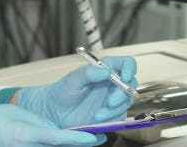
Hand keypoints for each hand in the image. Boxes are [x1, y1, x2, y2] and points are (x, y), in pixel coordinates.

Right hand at [0, 104, 103, 146]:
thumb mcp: (18, 114)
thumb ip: (41, 123)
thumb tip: (61, 132)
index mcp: (25, 135)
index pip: (58, 139)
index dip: (79, 139)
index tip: (96, 136)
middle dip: (79, 146)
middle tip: (99, 138)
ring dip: (69, 146)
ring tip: (87, 139)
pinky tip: (64, 141)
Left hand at [18, 56, 137, 127]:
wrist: (55, 113)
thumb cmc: (62, 92)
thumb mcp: (72, 80)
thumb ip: (87, 73)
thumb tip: (105, 71)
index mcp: (104, 70)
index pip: (126, 63)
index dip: (130, 69)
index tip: (125, 77)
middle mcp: (112, 84)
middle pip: (131, 85)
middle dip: (122, 95)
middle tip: (109, 103)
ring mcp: (112, 100)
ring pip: (126, 103)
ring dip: (114, 110)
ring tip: (96, 116)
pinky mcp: (111, 115)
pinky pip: (120, 117)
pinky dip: (111, 120)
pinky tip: (97, 121)